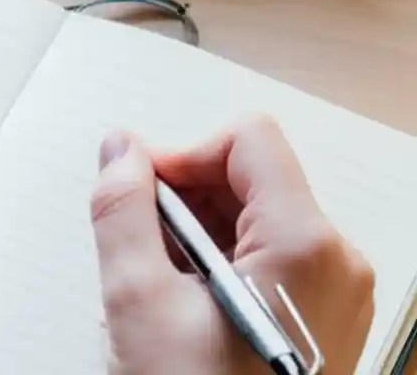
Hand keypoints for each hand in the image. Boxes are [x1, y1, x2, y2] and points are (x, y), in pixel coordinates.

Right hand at [90, 115, 374, 374]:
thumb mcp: (139, 300)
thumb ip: (122, 209)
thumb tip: (119, 151)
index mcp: (305, 246)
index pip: (247, 140)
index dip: (183, 154)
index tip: (141, 190)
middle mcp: (336, 262)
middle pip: (252, 176)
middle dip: (185, 199)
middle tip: (140, 245)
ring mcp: (335, 292)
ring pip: (255, 217)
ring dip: (195, 236)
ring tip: (160, 287)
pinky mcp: (322, 315)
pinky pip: (267, 256)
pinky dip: (217, 264)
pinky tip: (182, 306)